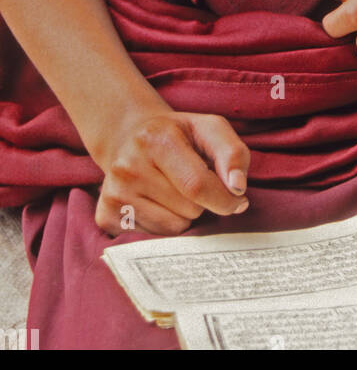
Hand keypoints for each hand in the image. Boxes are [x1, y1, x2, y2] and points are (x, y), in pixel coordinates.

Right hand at [92, 106, 251, 236]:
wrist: (129, 137)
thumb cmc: (178, 136)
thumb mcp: (209, 128)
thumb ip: (233, 153)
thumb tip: (238, 189)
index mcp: (156, 139)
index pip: (198, 185)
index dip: (225, 199)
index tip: (237, 200)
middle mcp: (128, 167)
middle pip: (189, 210)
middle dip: (202, 203)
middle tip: (191, 183)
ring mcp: (113, 193)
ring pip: (173, 230)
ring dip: (183, 217)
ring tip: (173, 192)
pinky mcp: (106, 216)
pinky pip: (153, 240)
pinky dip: (163, 227)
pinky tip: (156, 204)